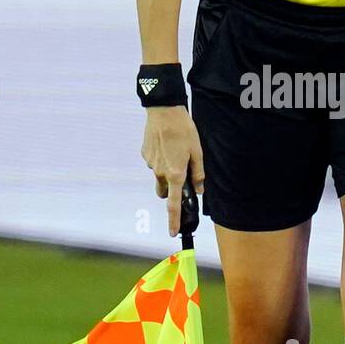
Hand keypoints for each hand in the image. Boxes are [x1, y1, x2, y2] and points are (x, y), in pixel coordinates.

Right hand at [140, 106, 204, 236]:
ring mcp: (151, 164)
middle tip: (181, 175)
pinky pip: (153, 163)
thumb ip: (198, 173)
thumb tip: (199, 189)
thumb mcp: (198, 152)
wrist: (164, 111)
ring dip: (166, 173)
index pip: (173, 204)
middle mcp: (160, 173)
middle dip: (171, 190)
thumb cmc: (184, 130)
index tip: (173, 232)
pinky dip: (160, 159)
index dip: (174, 220)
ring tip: (174, 153)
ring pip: (158, 176)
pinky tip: (166, 144)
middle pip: (163, 192)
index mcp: (176, 174)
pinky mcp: (145, 154)